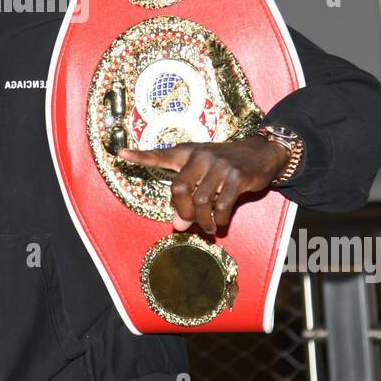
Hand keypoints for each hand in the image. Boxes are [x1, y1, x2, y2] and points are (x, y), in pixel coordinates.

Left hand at [115, 137, 290, 233]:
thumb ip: (188, 198)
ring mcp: (220, 165)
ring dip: (203, 220)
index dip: (140, 157)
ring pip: (201, 200)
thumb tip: (178, 224)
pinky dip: (219, 219)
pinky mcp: (237, 175)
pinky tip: (220, 222)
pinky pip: (222, 205)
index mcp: (187, 153)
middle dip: (183, 211)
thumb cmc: (225, 166)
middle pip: (178, 189)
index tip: (120, 154)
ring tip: (208, 227)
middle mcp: (201, 156)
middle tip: (190, 221)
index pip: (160, 155)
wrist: (261, 153)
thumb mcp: (204, 177)